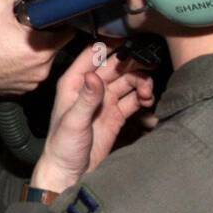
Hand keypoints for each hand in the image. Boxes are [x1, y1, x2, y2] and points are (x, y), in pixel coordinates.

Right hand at [0, 0, 72, 131]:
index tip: (48, 12)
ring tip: (10, 39)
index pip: (68, 30)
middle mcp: (40, 69)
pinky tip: (5, 53)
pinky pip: (30, 70)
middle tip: (21, 24)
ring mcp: (30, 82)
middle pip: (54, 43)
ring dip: (32, 46)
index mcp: (41, 49)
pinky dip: (22, 61)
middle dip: (42, 31)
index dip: (59, 17)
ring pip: (42, 57)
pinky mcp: (20, 88)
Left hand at [31, 41, 154, 192]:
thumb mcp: (74, 121)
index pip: (93, 55)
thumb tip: (95, 75)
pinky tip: (149, 102)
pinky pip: (134, 99)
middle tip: (149, 68)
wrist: (69, 173)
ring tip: (148, 93)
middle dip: (133, 65)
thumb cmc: (63, 147)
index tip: (131, 39)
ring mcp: (105, 100)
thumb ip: (86, 98)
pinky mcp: (116, 115)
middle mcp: (90, 88)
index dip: (111, 44)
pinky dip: (143, 98)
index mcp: (74, 83)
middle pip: (116, 66)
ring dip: (141, 82)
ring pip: (128, 81)